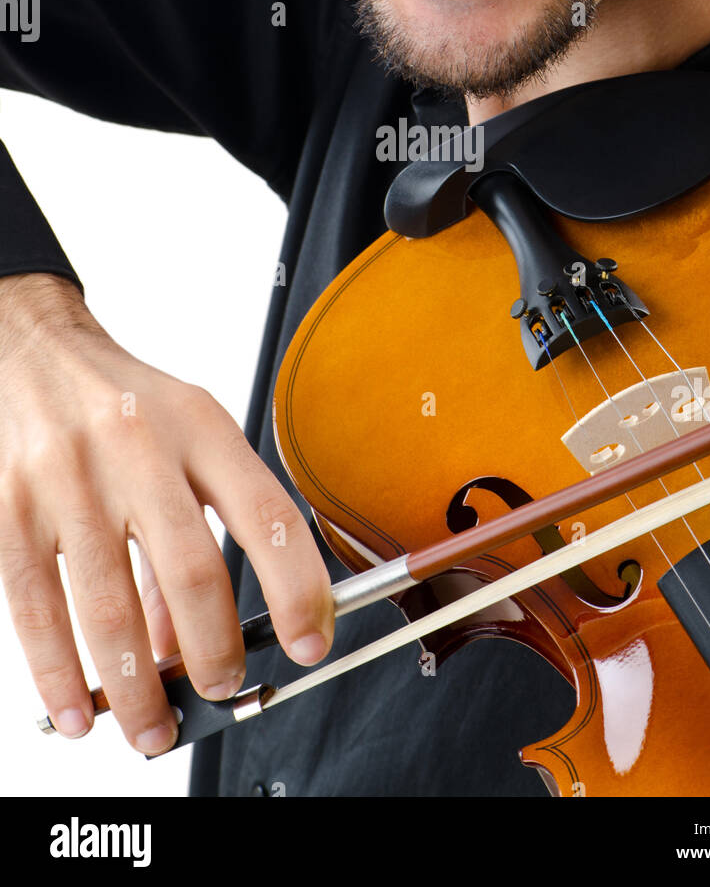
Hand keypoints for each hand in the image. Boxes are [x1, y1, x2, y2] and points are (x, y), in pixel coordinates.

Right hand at [0, 274, 333, 754]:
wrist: (33, 351)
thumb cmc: (121, 401)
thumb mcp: (182, 439)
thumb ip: (196, 531)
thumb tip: (190, 643)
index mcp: (201, 427)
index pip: (268, 516)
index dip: (298, 589)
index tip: (310, 644)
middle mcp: (141, 449)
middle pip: (193, 572)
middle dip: (215, 653)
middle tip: (223, 689)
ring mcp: (72, 479)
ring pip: (112, 608)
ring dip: (139, 686)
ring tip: (155, 727)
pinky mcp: (13, 508)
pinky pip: (37, 610)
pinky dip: (62, 675)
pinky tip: (82, 708)